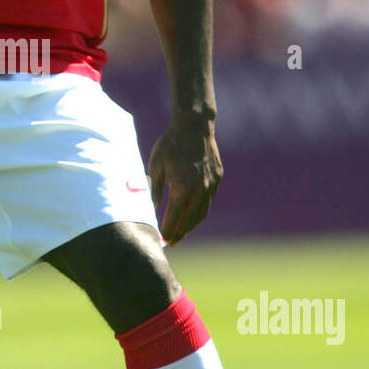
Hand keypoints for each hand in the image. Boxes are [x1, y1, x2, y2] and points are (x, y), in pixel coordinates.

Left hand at [147, 114, 222, 245]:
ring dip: (192, 224)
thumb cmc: (170, 145)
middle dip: (180, 233)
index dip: (167, 231)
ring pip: (202, 212)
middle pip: (190, 220)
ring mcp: (211, 185)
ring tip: (182, 231)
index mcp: (182, 189)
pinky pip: (209, 199)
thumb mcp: (155, 167)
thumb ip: (153, 191)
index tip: (162, 240)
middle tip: (172, 242)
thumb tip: (151, 209)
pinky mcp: (218, 178)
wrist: (193, 126)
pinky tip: (193, 212)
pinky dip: (201, 209)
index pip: (174, 218)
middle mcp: (200, 191)